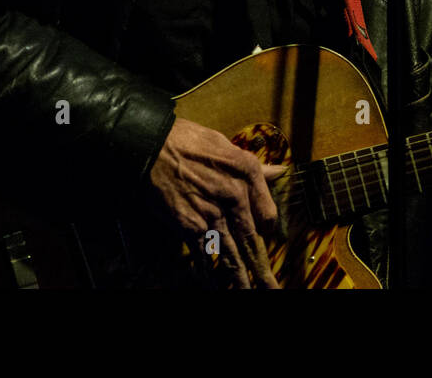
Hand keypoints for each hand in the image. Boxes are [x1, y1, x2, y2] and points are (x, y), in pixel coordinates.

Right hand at [147, 117, 285, 287]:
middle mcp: (234, 196)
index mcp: (246, 174)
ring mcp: (212, 214)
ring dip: (240, 277)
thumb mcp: (226, 145)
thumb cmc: (187, 140)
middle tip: (273, 287)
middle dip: (262, 267)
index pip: (268, 212)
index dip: (268, 227)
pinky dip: (209, 271)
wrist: (152, 145)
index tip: (266, 236)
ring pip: (231, 252)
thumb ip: (254, 166)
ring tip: (249, 291)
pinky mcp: (189, 225)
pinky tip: (214, 285)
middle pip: (252, 239)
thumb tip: (278, 171)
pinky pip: (204, 253)